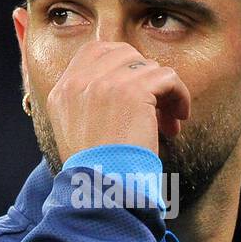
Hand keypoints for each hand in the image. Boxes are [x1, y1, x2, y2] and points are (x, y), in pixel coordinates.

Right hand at [43, 41, 190, 160]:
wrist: (102, 189)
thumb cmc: (96, 171)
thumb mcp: (74, 132)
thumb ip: (85, 102)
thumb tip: (118, 84)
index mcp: (62, 91)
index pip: (93, 52)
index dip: (120, 65)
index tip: (135, 91)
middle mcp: (79, 82)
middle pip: (122, 53)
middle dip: (143, 77)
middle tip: (153, 108)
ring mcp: (105, 83)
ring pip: (148, 67)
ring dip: (163, 93)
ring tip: (167, 122)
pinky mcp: (133, 90)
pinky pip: (168, 77)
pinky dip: (179, 96)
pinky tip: (177, 119)